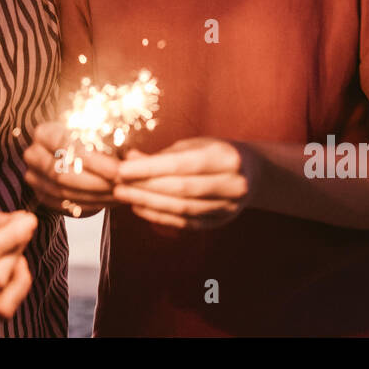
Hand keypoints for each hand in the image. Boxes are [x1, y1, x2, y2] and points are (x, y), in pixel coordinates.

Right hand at [23, 121, 120, 216]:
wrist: (70, 147)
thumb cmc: (89, 134)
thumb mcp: (98, 128)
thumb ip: (110, 139)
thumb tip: (132, 157)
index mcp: (44, 133)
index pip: (66, 147)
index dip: (94, 161)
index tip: (119, 170)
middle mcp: (33, 155)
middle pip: (63, 174)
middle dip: (97, 183)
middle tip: (121, 187)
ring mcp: (34, 177)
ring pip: (64, 192)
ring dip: (95, 197)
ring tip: (120, 194)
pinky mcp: (41, 195)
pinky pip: (64, 205)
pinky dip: (89, 205)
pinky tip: (109, 201)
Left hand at [111, 138, 259, 229]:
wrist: (252, 172)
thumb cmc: (215, 152)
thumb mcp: (193, 146)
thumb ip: (162, 155)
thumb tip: (127, 158)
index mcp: (226, 157)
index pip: (182, 164)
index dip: (149, 168)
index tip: (121, 169)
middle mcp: (233, 184)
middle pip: (181, 189)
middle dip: (145, 187)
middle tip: (117, 184)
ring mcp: (229, 206)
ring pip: (182, 208)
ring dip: (149, 203)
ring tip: (124, 195)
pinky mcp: (220, 222)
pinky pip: (185, 222)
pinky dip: (160, 216)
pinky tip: (140, 207)